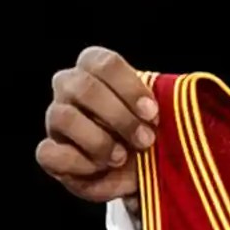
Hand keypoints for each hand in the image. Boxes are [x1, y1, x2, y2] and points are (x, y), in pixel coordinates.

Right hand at [35, 47, 157, 202]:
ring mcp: (56, 118)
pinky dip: (79, 163)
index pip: (102, 62)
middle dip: (119, 116)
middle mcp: (70, 88)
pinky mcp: (49, 151)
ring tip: (122, 157)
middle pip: (83, 87)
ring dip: (99, 141)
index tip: (152, 113)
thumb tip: (180, 93)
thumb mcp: (160, 111)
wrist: (138, 168)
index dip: (129, 87)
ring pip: (63, 117)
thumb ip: (167, 97)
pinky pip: (50, 152)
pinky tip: (100, 168)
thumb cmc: (147, 129)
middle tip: (146, 139)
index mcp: (96, 69)